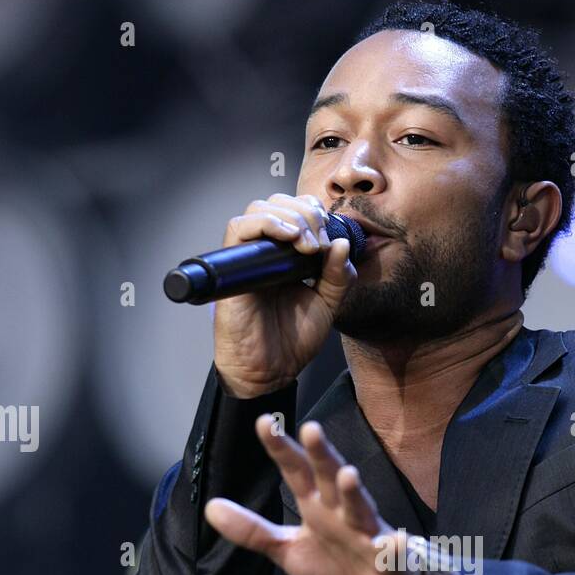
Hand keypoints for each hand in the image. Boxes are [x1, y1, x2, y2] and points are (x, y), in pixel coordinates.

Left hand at [203, 414, 421, 574]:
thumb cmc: (335, 563)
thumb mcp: (288, 548)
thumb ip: (252, 530)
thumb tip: (210, 506)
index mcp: (316, 505)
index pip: (296, 471)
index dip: (281, 449)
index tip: (264, 422)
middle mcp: (340, 510)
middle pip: (330, 478)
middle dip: (322, 455)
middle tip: (311, 429)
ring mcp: (366, 531)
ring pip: (360, 507)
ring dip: (354, 492)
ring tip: (348, 475)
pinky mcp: (387, 557)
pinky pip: (389, 552)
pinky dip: (390, 546)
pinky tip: (390, 542)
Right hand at [212, 192, 356, 397]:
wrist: (271, 371)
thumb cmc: (293, 341)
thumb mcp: (328, 304)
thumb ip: (338, 275)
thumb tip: (341, 243)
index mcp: (288, 256)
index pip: (297, 211)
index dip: (315, 214)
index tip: (330, 238)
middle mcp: (266, 252)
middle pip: (278, 203)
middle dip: (305, 214)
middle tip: (318, 243)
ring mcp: (248, 257)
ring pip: (259, 209)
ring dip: (290, 218)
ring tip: (307, 245)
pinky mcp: (232, 267)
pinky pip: (238, 228)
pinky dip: (265, 223)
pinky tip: (289, 238)